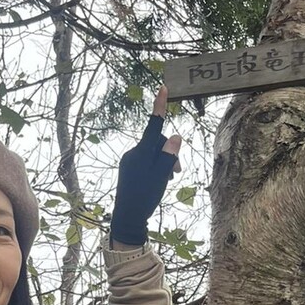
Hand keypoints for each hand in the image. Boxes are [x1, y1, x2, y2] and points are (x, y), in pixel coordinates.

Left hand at [109, 85, 182, 247]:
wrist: (127, 217)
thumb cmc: (145, 197)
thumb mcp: (161, 176)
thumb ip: (169, 155)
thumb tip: (175, 136)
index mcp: (141, 152)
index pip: (153, 125)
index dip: (159, 106)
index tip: (163, 88)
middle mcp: (133, 153)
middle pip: (157, 142)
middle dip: (169, 152)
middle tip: (177, 172)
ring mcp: (130, 160)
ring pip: (153, 152)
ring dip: (164, 162)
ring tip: (169, 178)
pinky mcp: (129, 168)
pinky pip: (146, 160)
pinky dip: (156, 167)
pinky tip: (159, 181)